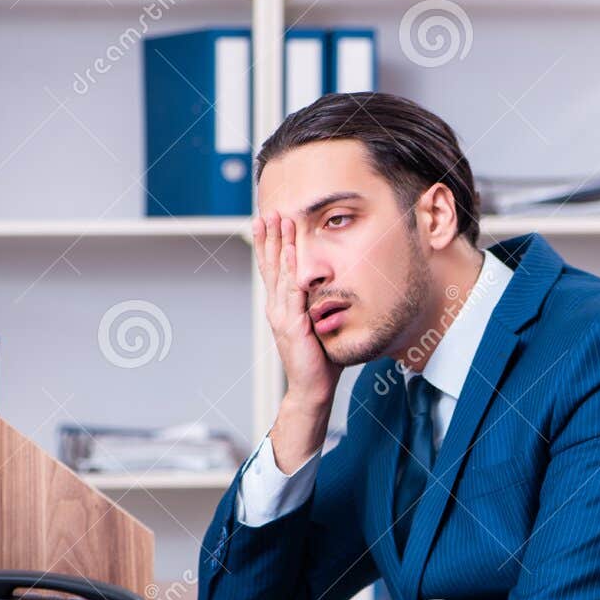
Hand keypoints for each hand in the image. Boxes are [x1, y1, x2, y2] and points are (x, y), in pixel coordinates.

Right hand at [253, 211, 342, 411]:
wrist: (313, 389)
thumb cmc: (319, 360)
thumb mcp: (318, 325)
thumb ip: (318, 306)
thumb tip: (331, 290)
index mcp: (281, 308)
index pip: (273, 270)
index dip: (270, 245)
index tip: (268, 221)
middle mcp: (276, 308)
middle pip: (271, 265)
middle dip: (270, 237)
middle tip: (268, 211)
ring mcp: (282, 316)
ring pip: (279, 273)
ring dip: (279, 245)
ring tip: (278, 221)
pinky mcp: (293, 326)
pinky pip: (293, 293)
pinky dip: (292, 270)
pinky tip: (293, 253)